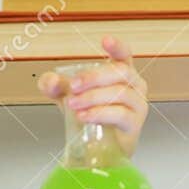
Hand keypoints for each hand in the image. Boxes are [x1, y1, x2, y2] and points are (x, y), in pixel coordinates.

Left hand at [37, 35, 149, 156]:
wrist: (97, 148)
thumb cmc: (89, 115)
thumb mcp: (67, 96)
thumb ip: (53, 86)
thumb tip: (51, 80)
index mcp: (121, 73)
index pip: (124, 55)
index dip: (117, 47)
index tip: (105, 40)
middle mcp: (134, 86)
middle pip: (120, 72)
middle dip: (94, 77)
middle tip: (73, 86)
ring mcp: (137, 104)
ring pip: (120, 93)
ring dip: (94, 97)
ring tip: (74, 104)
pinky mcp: (134, 124)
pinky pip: (120, 114)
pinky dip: (100, 113)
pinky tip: (84, 116)